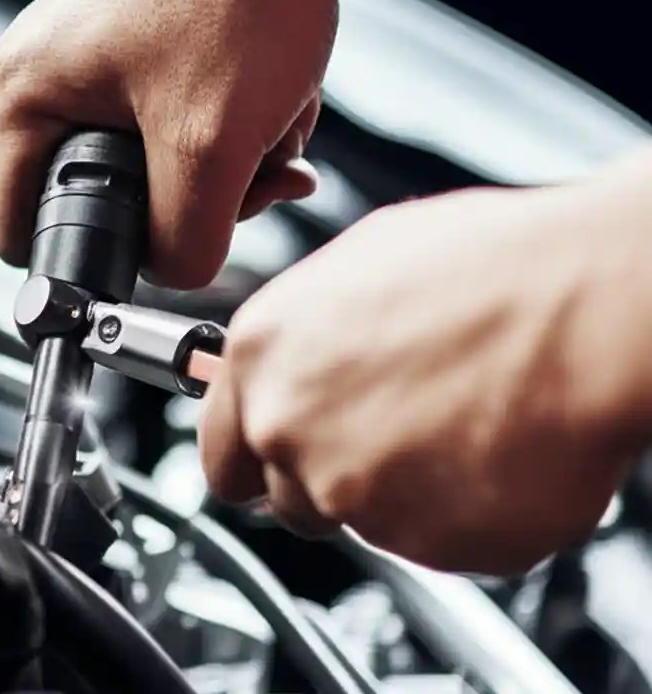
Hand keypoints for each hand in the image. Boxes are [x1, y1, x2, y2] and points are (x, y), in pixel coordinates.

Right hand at [0, 0, 342, 288]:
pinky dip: (244, 123)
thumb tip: (174, 274)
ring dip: (233, 162)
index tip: (158, 245)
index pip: (25, 232)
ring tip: (272, 120)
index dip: (95, 258)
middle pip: (113, 202)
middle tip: (246, 175)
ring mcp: (104, 58)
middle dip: (195, 200)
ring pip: (163, 166)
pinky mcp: (154, 45)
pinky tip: (280, 97)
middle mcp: (52, 76)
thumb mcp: (208, 144)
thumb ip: (180, 241)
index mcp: (26, 97)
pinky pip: (191, 120)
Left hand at [197, 183, 648, 574]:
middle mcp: (290, 431)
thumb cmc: (493, 267)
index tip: (275, 456)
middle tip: (390, 432)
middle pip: (285, 498)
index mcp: (260, 358)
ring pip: (362, 520)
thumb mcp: (359, 267)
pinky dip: (463, 513)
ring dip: (399, 491)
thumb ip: (301, 340)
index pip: (219, 455)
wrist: (594, 305)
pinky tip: (493, 450)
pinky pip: (435, 544)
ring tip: (459, 421)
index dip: (254, 457)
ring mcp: (355, 495)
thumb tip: (292, 364)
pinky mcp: (429, 544)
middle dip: (327, 476)